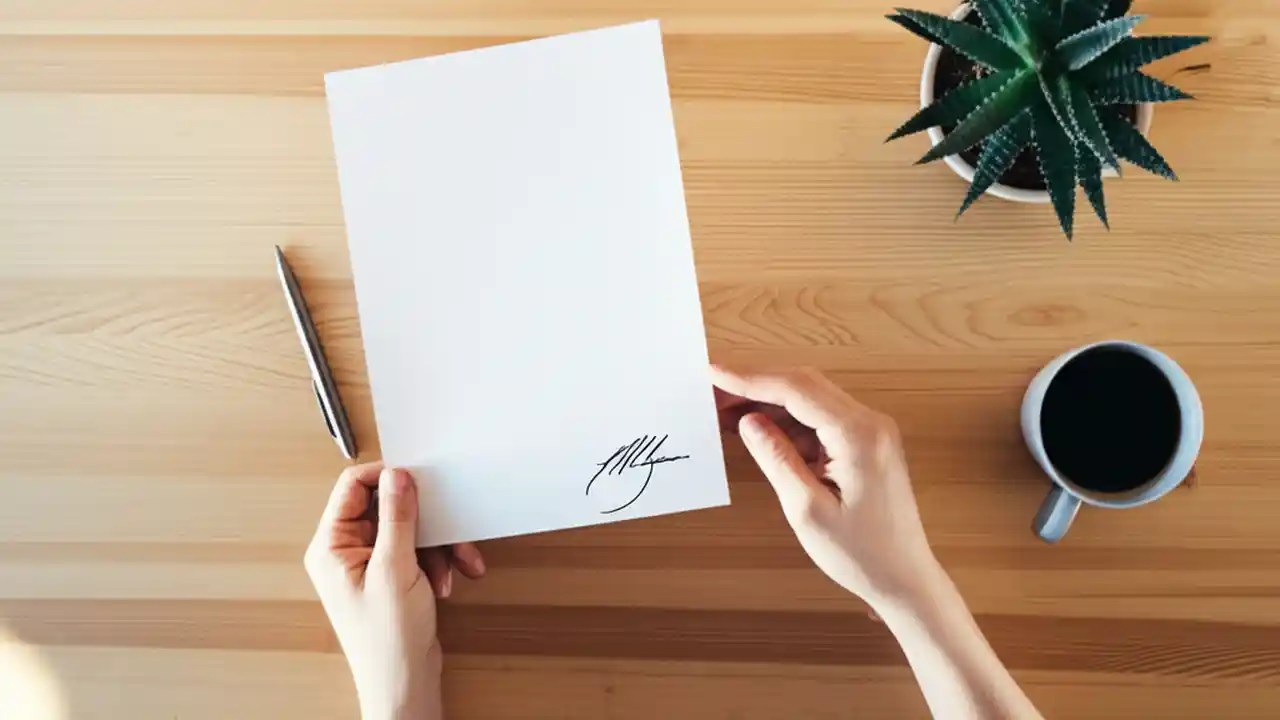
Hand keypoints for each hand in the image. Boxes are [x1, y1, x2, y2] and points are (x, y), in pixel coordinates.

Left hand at [304, 462, 485, 719]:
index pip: (353, 487)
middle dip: (424, 520)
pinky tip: (450, 580)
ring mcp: (371, 564)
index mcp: (331, 546)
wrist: (404, 684)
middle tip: (446, 526)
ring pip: (410, 529)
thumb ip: (397, 518)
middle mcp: (347, 551)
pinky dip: (440, 561)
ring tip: (454, 565)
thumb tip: (398, 475)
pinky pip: (420, 550)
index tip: (419, 478)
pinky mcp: (393, 576)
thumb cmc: (387, 641)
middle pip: (387, 507)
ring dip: (438, 544)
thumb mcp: (395, 570)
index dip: (387, 477)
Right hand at [712, 365, 938, 608]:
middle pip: (803, 386)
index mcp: (858, 434)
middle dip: (754, 385)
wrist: (905, 578)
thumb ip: (776, 458)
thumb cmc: (861, 554)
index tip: (713, 372)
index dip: (749, 378)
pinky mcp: (865, 443)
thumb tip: (749, 422)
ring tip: (724, 411)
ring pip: (810, 400)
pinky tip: (757, 430)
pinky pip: (820, 419)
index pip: (795, 390)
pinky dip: (787, 421)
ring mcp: (870, 431)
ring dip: (768, 402)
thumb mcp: (806, 509)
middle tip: (711, 390)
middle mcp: (869, 422)